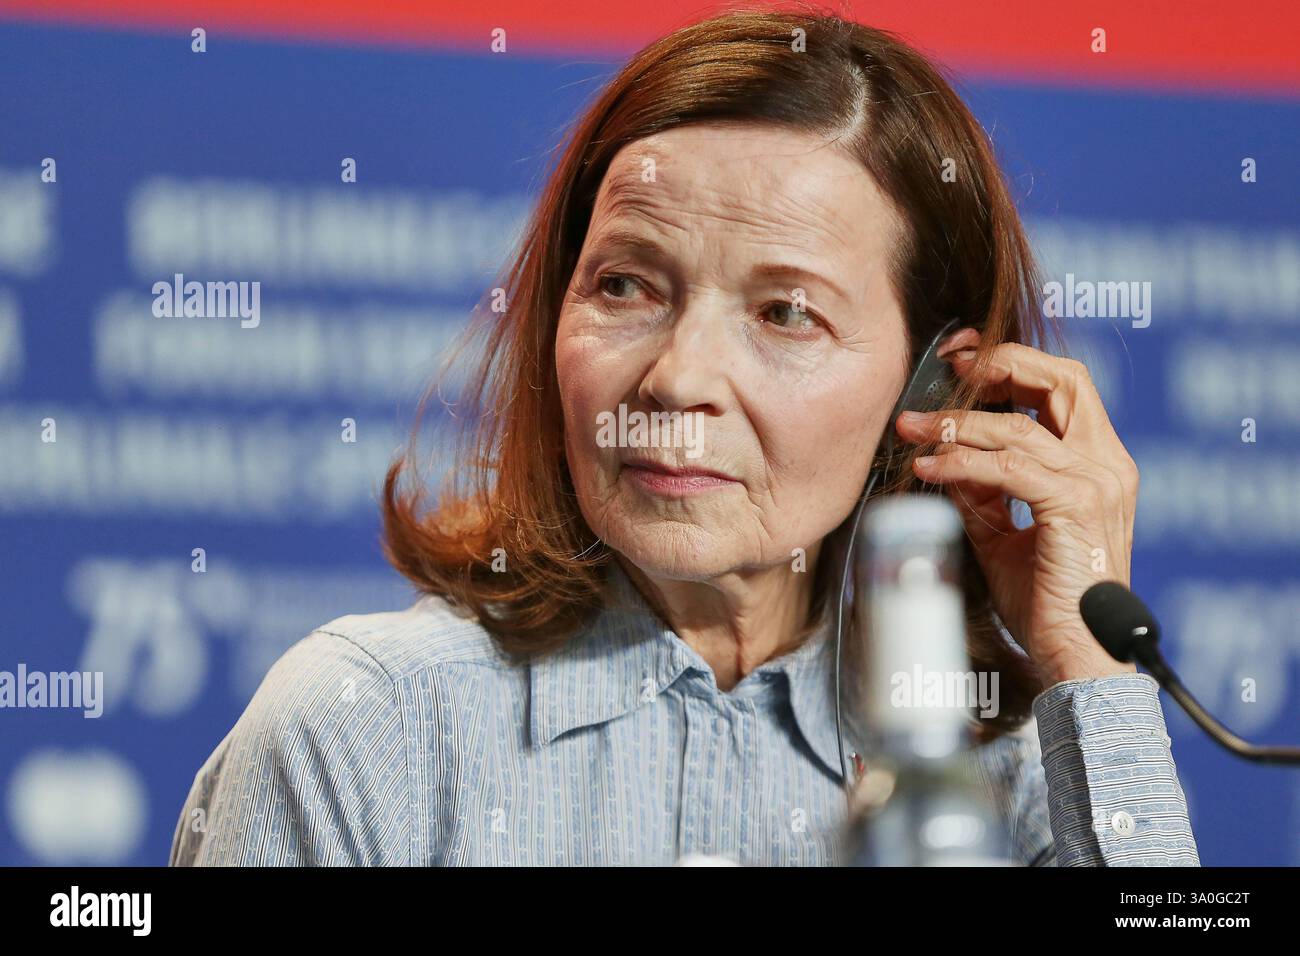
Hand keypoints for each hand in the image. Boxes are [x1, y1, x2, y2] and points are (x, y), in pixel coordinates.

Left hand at [893, 334, 1138, 685]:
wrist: (1073, 655)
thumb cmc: (1045, 601)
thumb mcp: (1003, 532)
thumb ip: (981, 489)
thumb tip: (944, 456)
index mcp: (1099, 463)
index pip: (1065, 386)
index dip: (1014, 363)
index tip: (962, 361)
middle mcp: (1108, 465)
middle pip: (1063, 380)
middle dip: (1000, 364)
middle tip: (946, 366)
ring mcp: (1096, 483)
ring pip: (1018, 428)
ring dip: (955, 424)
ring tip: (910, 429)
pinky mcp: (1075, 506)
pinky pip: (1008, 468)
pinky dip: (961, 462)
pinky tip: (929, 466)